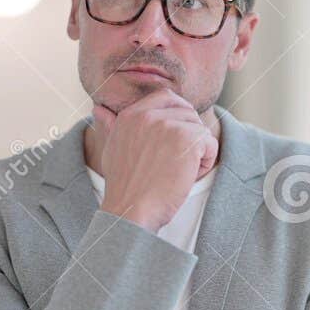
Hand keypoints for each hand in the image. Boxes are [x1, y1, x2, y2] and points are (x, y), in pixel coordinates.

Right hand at [93, 90, 219, 233]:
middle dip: (189, 135)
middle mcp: (148, 115)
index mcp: (130, 114)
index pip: (166, 98)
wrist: (130, 211)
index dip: (178, 115)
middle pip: (187, 111)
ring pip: (199, 129)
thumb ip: (111, 125)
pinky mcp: (187, 139)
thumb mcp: (112, 149)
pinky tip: (187, 178)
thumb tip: (99, 108)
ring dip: (197, 152)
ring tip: (179, 173)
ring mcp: (168, 125)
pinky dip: (205, 163)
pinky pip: (210, 143)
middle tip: (177, 162)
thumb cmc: (123, 187)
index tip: (176, 140)